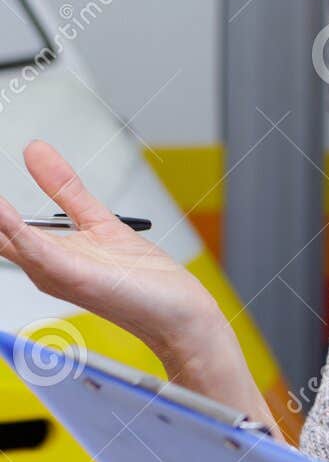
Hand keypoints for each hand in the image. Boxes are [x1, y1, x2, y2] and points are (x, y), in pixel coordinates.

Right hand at [0, 140, 219, 363]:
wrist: (177, 312)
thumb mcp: (98, 220)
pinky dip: (15, 229)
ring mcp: (56, 272)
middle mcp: (43, 267)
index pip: (0, 226)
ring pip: (7, 241)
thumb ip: (65, 188)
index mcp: (46, 255)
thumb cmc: (142, 279)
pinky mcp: (75, 275)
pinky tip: (2, 209)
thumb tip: (36, 150)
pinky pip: (37, 250)